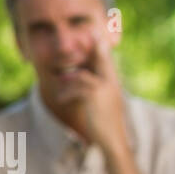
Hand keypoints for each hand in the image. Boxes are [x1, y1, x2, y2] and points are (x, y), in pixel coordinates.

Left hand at [54, 32, 129, 151]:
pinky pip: (76, 87)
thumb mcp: (104, 105)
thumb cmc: (105, 125)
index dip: (101, 47)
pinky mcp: (95, 96)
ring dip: (68, 82)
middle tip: (88, 32)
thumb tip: (83, 81)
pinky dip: (66, 93)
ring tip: (60, 89)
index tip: (95, 33)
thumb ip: (98, 90)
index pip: (107, 61)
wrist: (113, 141)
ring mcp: (104, 88)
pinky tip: (62, 101)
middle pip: (100, 60)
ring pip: (81, 76)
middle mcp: (111, 83)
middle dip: (93, 47)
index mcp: (114, 84)